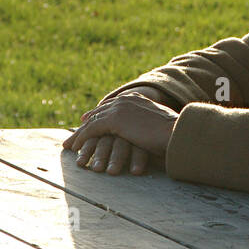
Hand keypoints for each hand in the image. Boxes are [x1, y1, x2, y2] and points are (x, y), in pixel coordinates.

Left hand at [62, 91, 179, 171]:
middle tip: (73, 137)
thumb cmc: (173, 133)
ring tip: (71, 146)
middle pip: (98, 113)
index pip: (110, 107)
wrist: (176, 132)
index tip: (88, 123)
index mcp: (135, 98)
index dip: (98, 116)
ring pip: (92, 122)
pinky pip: (92, 130)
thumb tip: (148, 134)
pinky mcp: (114, 120)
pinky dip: (82, 139)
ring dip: (80, 135)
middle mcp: (124, 99)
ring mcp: (118, 108)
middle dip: (85, 126)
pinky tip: (76, 149)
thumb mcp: (158, 124)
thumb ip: (147, 124)